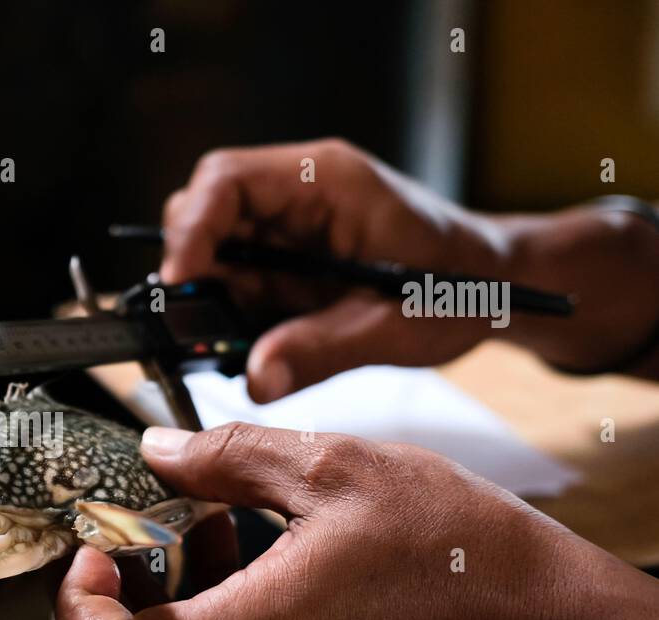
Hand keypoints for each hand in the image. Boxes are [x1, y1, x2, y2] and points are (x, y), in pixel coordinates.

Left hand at [56, 423, 658, 619]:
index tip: (97, 553)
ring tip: (218, 521)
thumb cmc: (456, 550)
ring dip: (178, 591)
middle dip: (133, 584)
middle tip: (156, 521)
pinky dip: (218, 608)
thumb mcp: (333, 468)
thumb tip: (160, 451)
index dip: (82, 607)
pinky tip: (257, 548)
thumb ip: (228, 456)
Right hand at [161, 139, 658, 396]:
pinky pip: (236, 288)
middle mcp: (297, 196)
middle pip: (205, 212)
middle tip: (193, 326)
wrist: (500, 290)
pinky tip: (251, 352)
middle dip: (191, 270)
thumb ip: (320, 349)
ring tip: (226, 349)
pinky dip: (230, 322)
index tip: (179, 283)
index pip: (226, 181)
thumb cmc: (462, 287)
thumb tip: (255, 378)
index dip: (191, 230)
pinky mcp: (286, 268)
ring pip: (213, 254)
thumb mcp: (394, 324)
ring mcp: (287, 232)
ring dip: (209, 303)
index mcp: (325, 181)